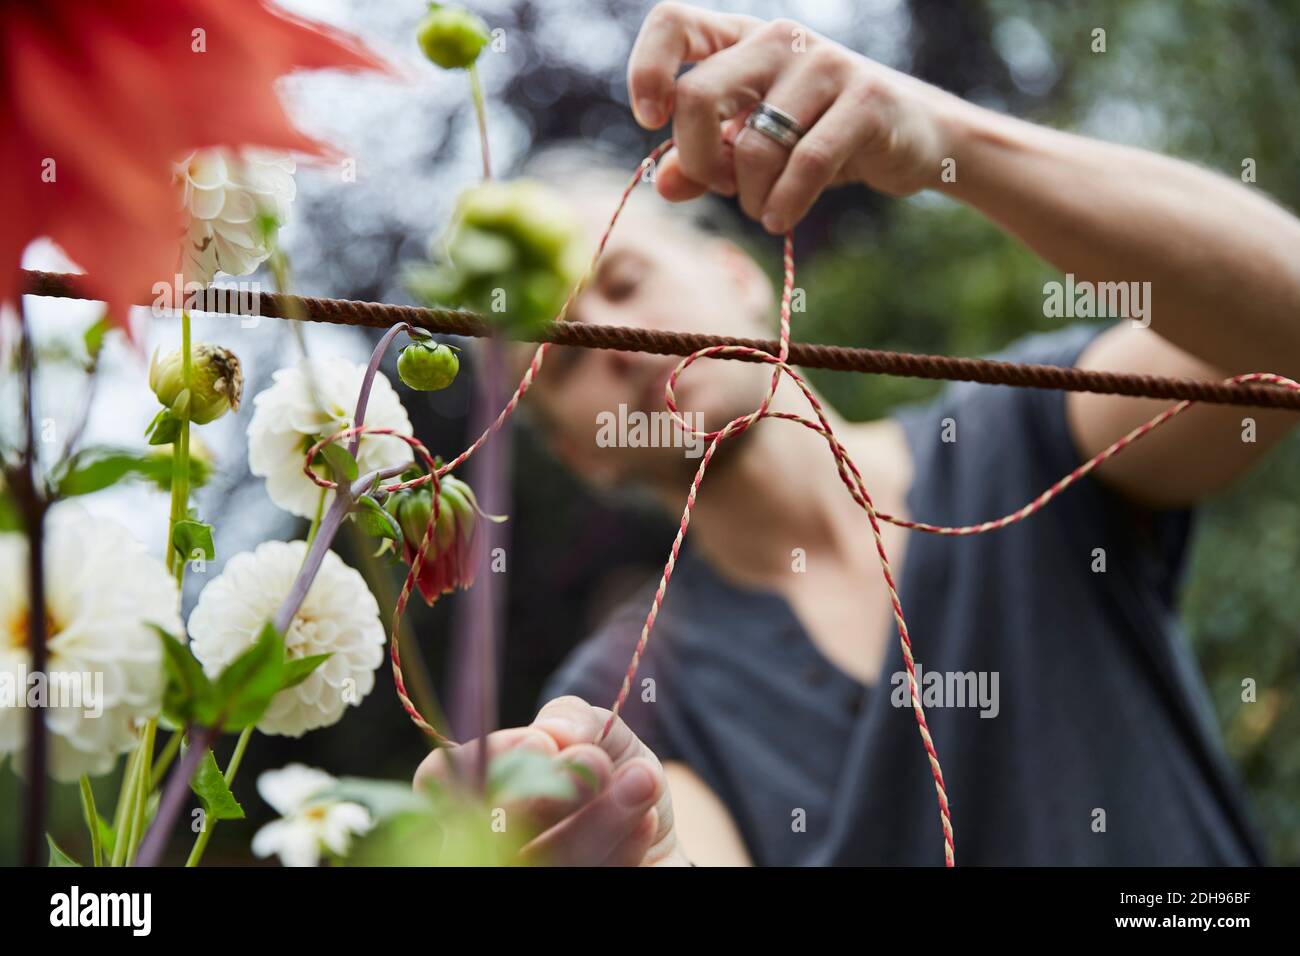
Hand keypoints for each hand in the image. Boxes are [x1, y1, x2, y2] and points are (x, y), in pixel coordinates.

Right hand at [413, 695, 688, 865]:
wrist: (652, 823)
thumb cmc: (609, 771)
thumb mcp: (595, 729)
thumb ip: (571, 717)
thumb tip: (553, 734)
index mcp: (478, 786)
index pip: (440, 779)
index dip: (484, 761)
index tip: (543, 740)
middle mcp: (487, 840)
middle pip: (492, 831)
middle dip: (548, 794)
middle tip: (597, 762)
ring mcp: (523, 873)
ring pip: (545, 863)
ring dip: (600, 818)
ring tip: (643, 782)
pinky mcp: (570, 900)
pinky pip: (592, 881)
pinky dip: (624, 847)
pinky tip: (645, 820)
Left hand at [627, 2, 963, 230]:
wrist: (914, 138)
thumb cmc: (820, 139)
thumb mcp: (753, 149)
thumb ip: (703, 162)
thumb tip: (663, 183)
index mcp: (743, 40)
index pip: (674, 22)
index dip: (648, 70)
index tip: (650, 120)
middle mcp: (778, 40)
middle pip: (697, 96)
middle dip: (697, 160)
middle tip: (722, 187)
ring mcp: (825, 65)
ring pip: (751, 146)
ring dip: (749, 195)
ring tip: (765, 207)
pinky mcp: (865, 102)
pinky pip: (803, 165)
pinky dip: (783, 204)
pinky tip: (779, 218)